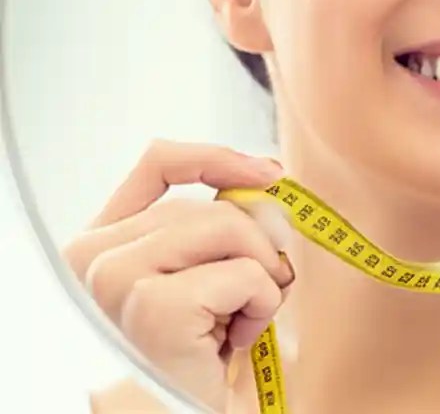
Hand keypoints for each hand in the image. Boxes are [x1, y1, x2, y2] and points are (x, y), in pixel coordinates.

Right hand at [62, 140, 293, 411]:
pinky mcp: (153, 306)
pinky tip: (234, 339)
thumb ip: (211, 229)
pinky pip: (246, 274)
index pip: (157, 164)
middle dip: (258, 245)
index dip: (218, 159)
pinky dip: (262, 304)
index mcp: (103, 242)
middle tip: (257, 292)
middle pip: (210, 206)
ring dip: (262, 276)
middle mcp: (95, 257)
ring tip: (240, 319)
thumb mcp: (199, 277)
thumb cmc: (192, 357)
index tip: (267, 173)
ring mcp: (117, 279)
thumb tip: (264, 179)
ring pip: (230, 228)